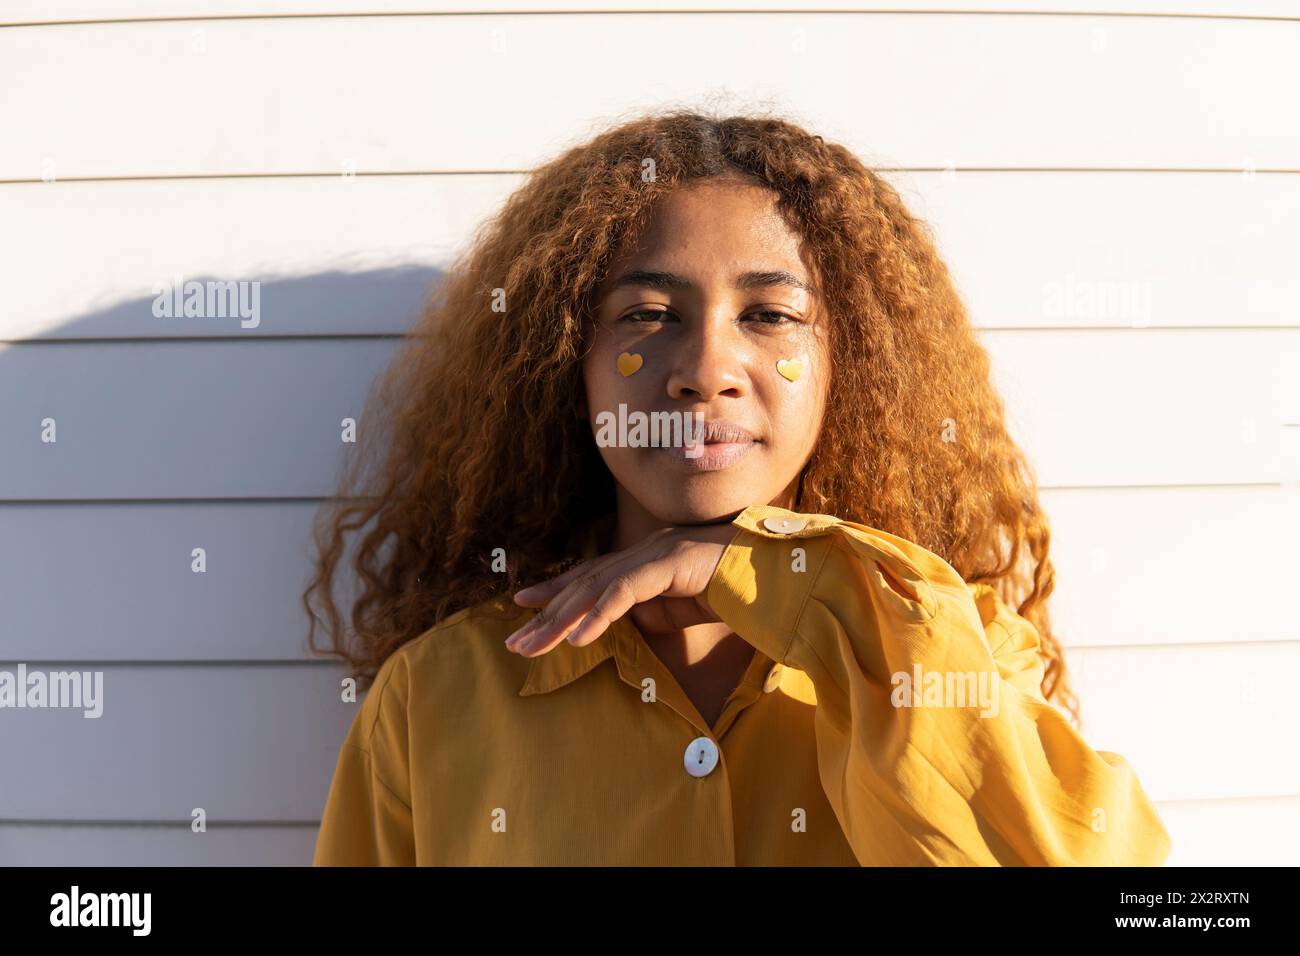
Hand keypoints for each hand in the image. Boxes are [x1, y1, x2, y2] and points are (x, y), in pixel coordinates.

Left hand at [505, 522, 740, 656]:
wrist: (777, 575)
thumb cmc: (735, 592)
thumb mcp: (680, 609)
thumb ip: (649, 612)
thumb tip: (618, 624)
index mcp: (647, 560)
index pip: (592, 576)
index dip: (556, 590)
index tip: (523, 606)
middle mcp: (645, 552)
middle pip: (585, 584)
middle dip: (547, 614)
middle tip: (515, 641)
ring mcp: (656, 554)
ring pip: (597, 588)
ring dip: (562, 619)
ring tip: (534, 646)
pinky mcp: (670, 564)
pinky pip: (626, 592)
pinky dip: (599, 615)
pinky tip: (578, 638)